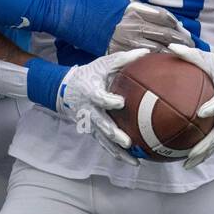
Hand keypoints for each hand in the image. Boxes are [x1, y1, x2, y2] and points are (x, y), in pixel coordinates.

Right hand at [49, 0, 191, 56]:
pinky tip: (159, 67)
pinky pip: (138, 58)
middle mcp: (133, 24)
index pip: (163, 17)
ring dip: (171, 53)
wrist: (69, 13)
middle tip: (193, 47)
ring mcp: (125, 39)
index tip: (184, 29)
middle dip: (181, 40)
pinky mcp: (115, 51)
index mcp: (134, 8)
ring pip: (156, 48)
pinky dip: (152, 62)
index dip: (176, 24)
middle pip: (165, 33)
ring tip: (182, 58)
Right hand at [58, 48, 147, 165]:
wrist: (67, 89)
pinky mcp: (92, 131)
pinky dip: (117, 154)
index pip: (98, 97)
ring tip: (133, 161)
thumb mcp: (102, 64)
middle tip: (126, 141)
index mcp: (90, 92)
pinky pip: (105, 145)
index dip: (107, 100)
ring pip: (103, 140)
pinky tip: (132, 161)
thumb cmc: (89, 74)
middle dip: (113, 133)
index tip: (119, 102)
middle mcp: (89, 110)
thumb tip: (146, 52)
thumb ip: (123, 59)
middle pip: (100, 124)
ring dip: (117, 151)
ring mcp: (90, 123)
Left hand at [167, 44, 213, 169]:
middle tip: (190, 154)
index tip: (201, 112)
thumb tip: (170, 47)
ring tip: (186, 165)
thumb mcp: (210, 59)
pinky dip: (205, 152)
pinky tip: (187, 159)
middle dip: (206, 145)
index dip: (213, 107)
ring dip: (204, 154)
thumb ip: (191, 54)